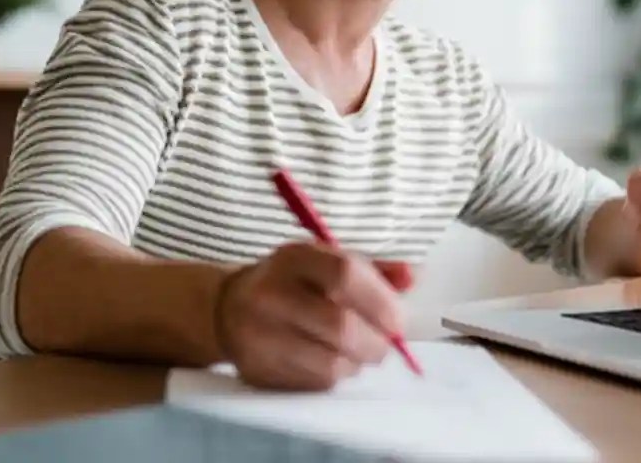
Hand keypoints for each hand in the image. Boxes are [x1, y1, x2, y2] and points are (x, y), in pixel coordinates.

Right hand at [214, 242, 411, 390]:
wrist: (227, 309)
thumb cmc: (293, 282)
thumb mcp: (326, 262)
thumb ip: (372, 269)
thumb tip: (414, 277)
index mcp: (294, 258)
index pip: (344, 275)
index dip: (380, 301)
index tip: (398, 320)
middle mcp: (271, 294)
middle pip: (341, 327)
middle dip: (376, 342)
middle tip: (385, 345)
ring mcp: (259, 335)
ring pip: (331, 362)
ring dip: (357, 362)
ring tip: (357, 352)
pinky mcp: (257, 370)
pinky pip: (314, 382)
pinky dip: (335, 376)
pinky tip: (330, 360)